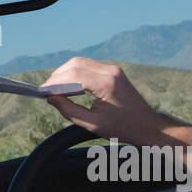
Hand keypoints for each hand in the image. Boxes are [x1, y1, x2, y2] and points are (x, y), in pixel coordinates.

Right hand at [43, 57, 163, 143]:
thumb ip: (69, 110)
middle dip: (58, 75)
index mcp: (107, 84)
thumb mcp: (93, 124)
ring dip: (65, 73)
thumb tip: (51, 98)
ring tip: (55, 88)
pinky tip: (69, 85)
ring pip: (81, 62)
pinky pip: (89, 66)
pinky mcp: (113, 72)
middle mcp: (110, 72)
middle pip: (76, 64)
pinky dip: (75, 73)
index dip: (55, 82)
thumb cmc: (123, 128)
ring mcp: (113, 69)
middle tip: (46, 90)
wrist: (148, 126)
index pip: (74, 75)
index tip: (43, 91)